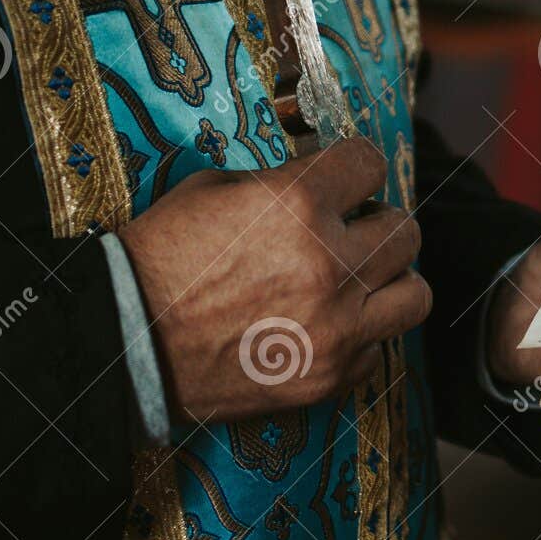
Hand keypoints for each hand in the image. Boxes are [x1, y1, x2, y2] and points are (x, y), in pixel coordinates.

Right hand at [117, 137, 430, 422]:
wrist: (126, 341)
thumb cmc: (159, 259)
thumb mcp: (213, 189)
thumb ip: (280, 183)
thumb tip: (321, 178)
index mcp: (298, 204)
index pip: (369, 163)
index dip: (355, 167)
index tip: (347, 177)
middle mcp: (330, 265)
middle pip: (405, 231)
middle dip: (377, 224)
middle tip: (352, 232)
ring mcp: (335, 327)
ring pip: (414, 294)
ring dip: (389, 281)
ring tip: (360, 281)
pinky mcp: (329, 376)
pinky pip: (377, 350)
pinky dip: (359, 337)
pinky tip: (327, 327)